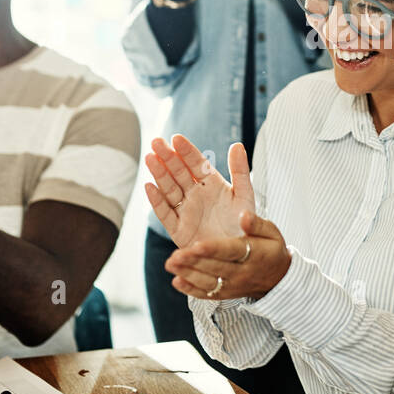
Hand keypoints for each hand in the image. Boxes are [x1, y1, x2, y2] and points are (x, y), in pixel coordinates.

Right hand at [143, 135, 252, 249]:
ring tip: (150, 158)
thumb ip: (240, 171)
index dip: (186, 151)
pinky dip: (157, 201)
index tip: (177, 138)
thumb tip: (237, 144)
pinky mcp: (179, 230)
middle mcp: (196, 195)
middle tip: (156, 142)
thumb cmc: (244, 225)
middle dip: (167, 157)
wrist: (241, 255)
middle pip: (179, 173)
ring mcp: (186, 211)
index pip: (196, 163)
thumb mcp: (245, 196)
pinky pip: (166, 213)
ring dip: (159, 174)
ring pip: (169, 189)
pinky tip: (149, 187)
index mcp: (212, 184)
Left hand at [165, 210, 290, 299]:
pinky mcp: (225, 294)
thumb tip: (243, 215)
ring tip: (170, 264)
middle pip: (215, 267)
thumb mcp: (273, 233)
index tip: (196, 244)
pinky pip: (207, 294)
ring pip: (208, 282)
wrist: (278, 279)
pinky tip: (176, 281)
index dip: (213, 248)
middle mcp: (241, 272)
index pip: (231, 251)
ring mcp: (232, 285)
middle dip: (194, 261)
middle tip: (175, 255)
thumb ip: (257, 224)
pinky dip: (190, 289)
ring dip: (188, 274)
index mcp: (254, 254)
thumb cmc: (272, 250)